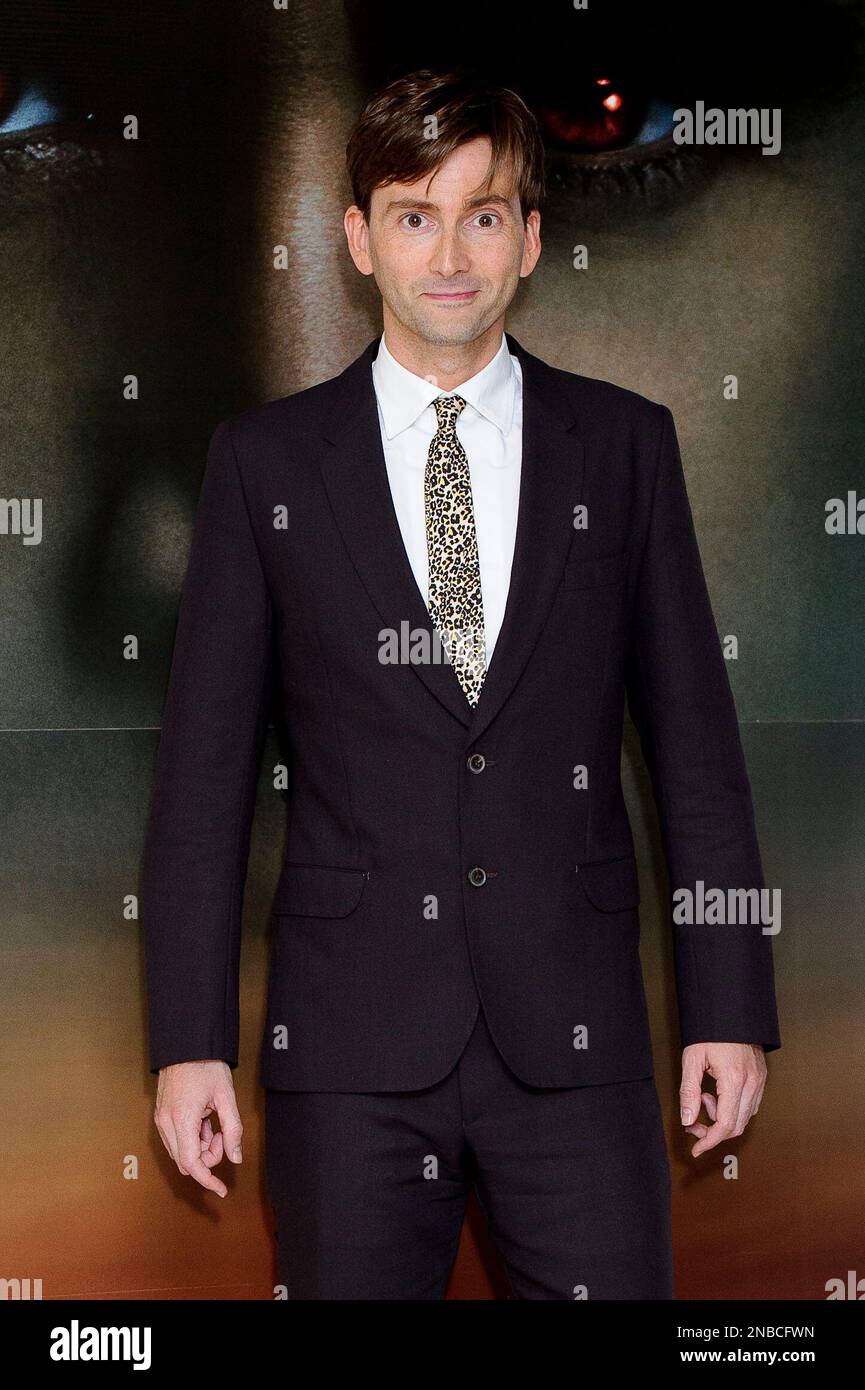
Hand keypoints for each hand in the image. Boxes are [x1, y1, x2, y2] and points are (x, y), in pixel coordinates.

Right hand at [154, 1060, 242, 1196]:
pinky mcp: (161, 1115)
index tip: (221, 1189)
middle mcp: (166, 1123)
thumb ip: (233, 1129)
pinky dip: (192, 1138)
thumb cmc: (207, 1066)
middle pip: (186, 1160)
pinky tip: (205, 1121)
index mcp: (182, 1119)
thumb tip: (235, 1158)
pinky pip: (176, 1139)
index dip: (207, 1180)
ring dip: (200, 1147)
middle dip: (208, 1157)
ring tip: (215, 1124)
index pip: (192, 1163)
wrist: (187, 1044)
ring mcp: (161, 1119)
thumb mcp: (226, 1096)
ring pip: (180, 1151)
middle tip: (224, 1135)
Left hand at [679, 1042, 766, 1157]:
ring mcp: (760, 1080)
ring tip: (704, 1096)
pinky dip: (733, 1107)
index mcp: (735, 1080)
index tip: (696, 1149)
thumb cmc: (710, 1031)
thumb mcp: (692, 1059)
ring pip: (745, 1117)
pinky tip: (717, 1092)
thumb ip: (688, 1091)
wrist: (730, 1010)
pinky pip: (750, 1105)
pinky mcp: (762, 1077)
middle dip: (713, 1130)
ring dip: (722, 1117)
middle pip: (737, 1125)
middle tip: (694, 1122)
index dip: (710, 1141)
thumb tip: (688, 1120)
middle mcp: (752, 1083)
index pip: (726, 1124)